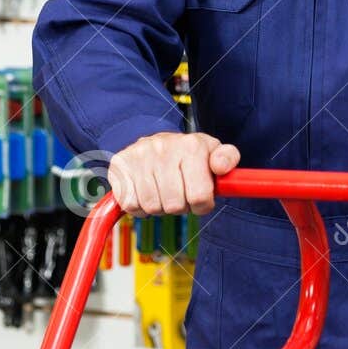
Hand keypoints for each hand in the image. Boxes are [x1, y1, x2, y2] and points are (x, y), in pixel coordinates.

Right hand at [109, 131, 240, 216]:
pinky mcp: (119, 165)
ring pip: (151, 206)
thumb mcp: (213, 151)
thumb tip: (221, 167)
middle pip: (173, 205)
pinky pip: (130, 204)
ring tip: (163, 192)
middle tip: (180, 193)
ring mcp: (138, 155)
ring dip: (159, 207)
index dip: (201, 205)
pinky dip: (139, 207)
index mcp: (191, 146)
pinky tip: (146, 193)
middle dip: (180, 206)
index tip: (200, 198)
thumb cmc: (188, 153)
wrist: (156, 141)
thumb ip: (227, 158)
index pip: (199, 196)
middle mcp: (162, 147)